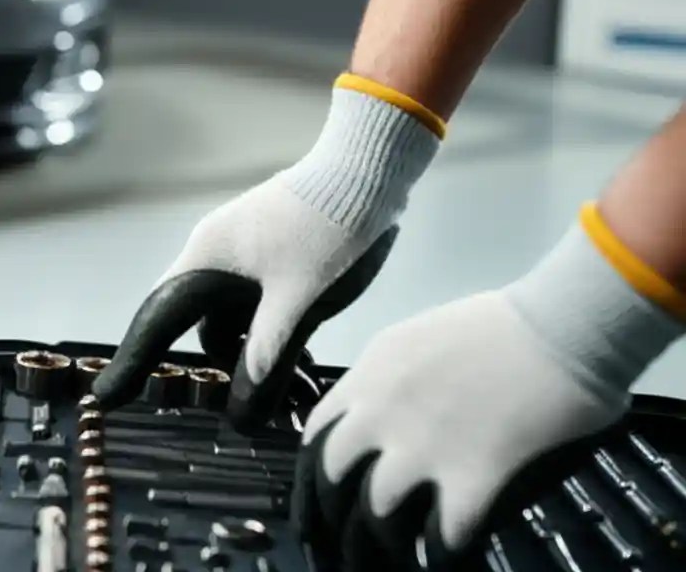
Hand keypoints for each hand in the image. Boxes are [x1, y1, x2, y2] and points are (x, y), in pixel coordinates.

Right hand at [93, 79, 441, 426]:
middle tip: (244, 411)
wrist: (371, 169)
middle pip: (199, 329)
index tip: (105, 397)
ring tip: (296, 395)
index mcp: (207, 261)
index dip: (131, 362)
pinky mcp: (274, 262)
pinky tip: (304, 369)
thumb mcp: (299, 305)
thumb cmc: (329, 229)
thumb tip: (242, 415)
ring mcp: (246, 259)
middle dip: (221, 373)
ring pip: (235, 325)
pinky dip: (275, 343)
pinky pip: (260, 313)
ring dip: (257, 361)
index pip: (157, 320)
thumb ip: (267, 360)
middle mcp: (216, 260)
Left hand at [294, 210, 683, 569]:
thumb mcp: (413, 340)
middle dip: (331, 524)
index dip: (310, 485)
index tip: (313, 514)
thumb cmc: (498, 326)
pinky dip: (439, 557)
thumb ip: (384, 383)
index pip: (315, 440)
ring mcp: (422, 446)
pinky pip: (441, 538)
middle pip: (331, 482)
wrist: (562, 325)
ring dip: (382, 546)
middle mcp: (381, 414)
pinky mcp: (471, 476)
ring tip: (394, 561)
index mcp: (367, 378)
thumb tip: (372, 426)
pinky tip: (445, 560)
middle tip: (341, 553)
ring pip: (376, 516)